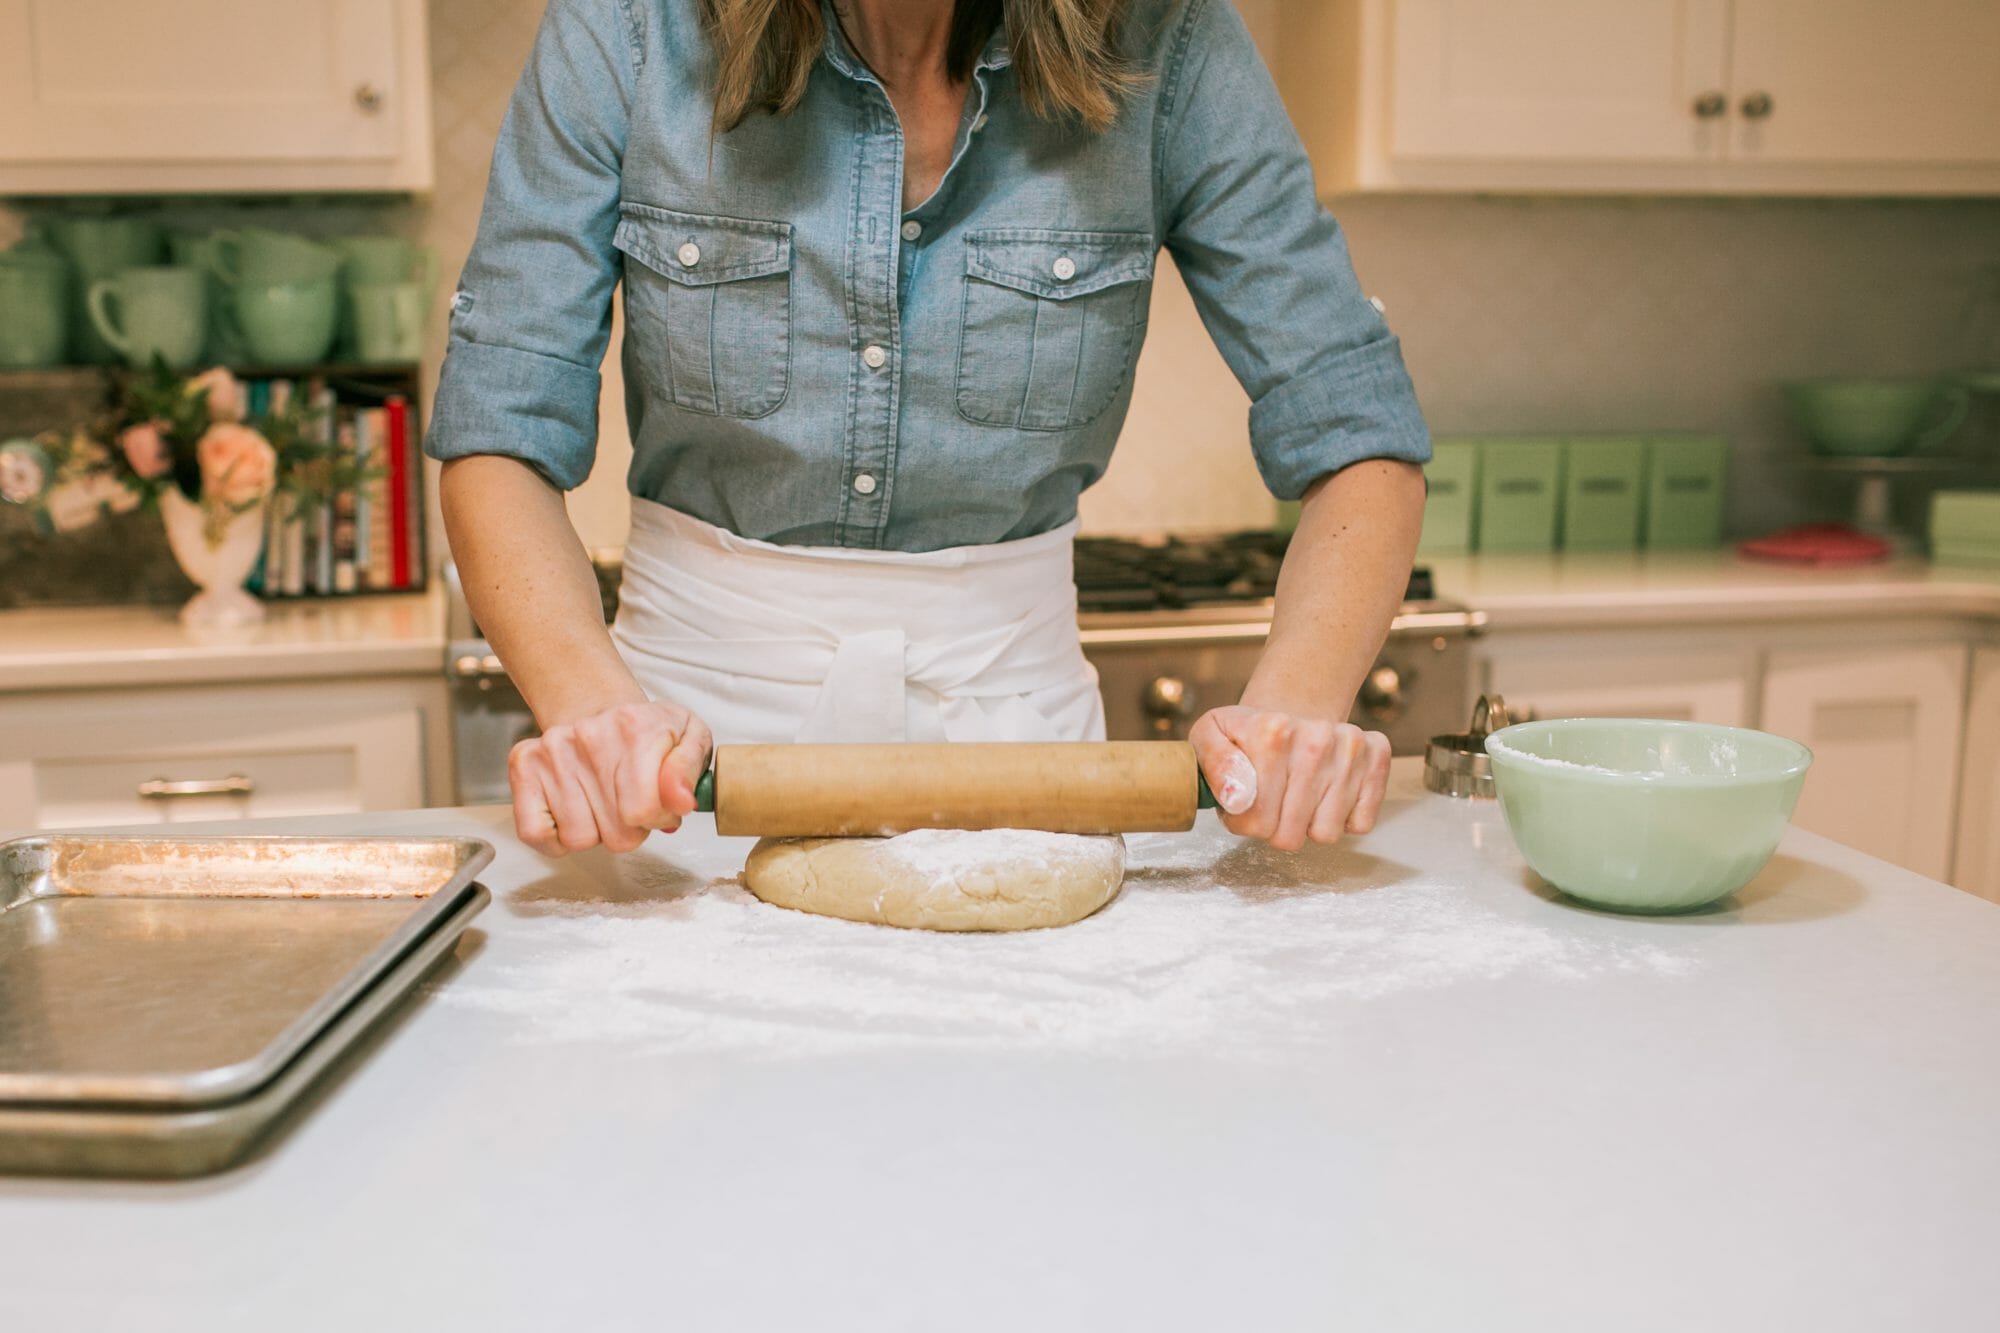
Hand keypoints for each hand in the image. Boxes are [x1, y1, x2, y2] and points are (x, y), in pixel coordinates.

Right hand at [508, 700, 711, 855]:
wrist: (598, 707)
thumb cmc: (645, 730)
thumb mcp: (689, 736)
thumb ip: (690, 770)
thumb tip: (681, 801)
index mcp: (634, 727)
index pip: (644, 810)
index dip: (657, 819)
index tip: (658, 806)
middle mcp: (587, 737)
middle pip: (616, 834)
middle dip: (630, 829)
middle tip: (629, 802)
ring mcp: (550, 752)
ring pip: (579, 839)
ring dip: (596, 831)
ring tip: (602, 801)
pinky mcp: (523, 766)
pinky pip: (536, 834)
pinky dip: (555, 838)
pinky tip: (572, 813)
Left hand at [1189, 705, 1391, 851]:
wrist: (1290, 710)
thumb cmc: (1248, 732)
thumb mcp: (1210, 735)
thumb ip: (1212, 765)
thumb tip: (1235, 798)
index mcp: (1273, 731)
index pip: (1257, 821)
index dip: (1245, 821)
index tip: (1245, 802)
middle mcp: (1319, 737)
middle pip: (1291, 835)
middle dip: (1275, 827)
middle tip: (1271, 800)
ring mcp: (1352, 748)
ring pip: (1327, 833)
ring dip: (1308, 824)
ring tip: (1297, 795)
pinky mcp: (1378, 758)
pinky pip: (1360, 824)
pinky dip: (1343, 818)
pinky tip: (1325, 793)